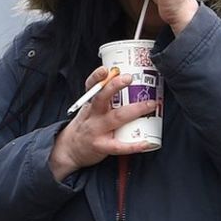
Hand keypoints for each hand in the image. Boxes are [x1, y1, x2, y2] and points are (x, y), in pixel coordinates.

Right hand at [49, 66, 156, 181]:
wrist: (69, 150)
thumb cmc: (85, 127)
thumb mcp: (88, 110)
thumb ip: (104, 99)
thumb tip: (126, 81)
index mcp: (90, 105)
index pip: (90, 87)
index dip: (96, 77)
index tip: (105, 70)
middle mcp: (92, 116)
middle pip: (102, 98)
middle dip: (115, 86)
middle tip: (129, 78)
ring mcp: (96, 131)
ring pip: (115, 118)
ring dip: (135, 110)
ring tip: (150, 104)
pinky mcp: (101, 146)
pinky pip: (119, 146)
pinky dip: (134, 145)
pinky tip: (146, 142)